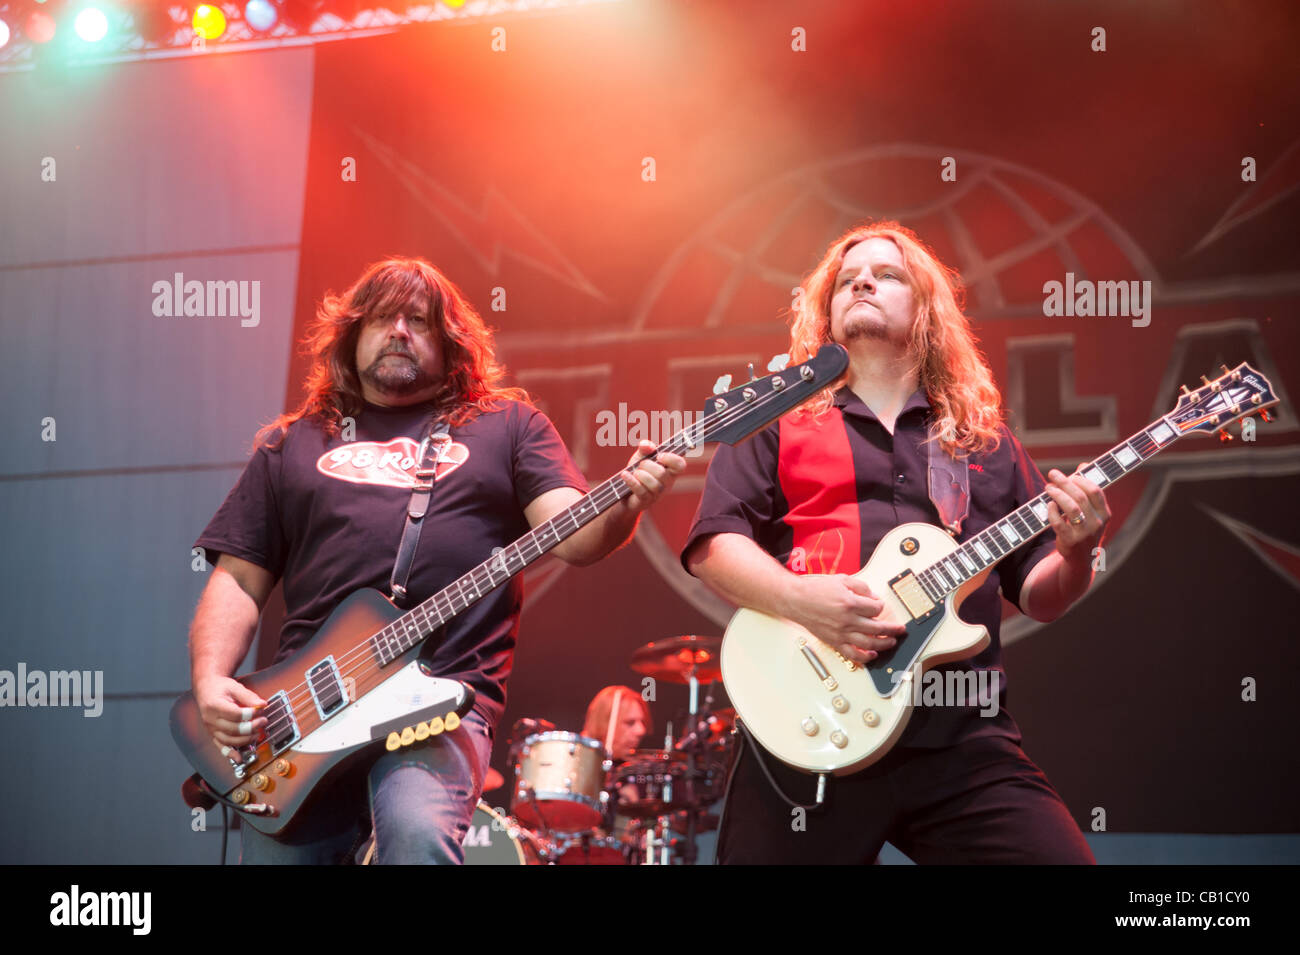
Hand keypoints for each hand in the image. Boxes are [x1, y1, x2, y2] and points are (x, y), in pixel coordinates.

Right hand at [195, 674, 266, 748]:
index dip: (250, 714)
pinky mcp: (213, 734)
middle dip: (250, 727)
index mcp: (214, 705)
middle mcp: (210, 719)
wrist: (206, 689)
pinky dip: (230, 753)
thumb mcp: (234, 686)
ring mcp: (211, 729)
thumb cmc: (220, 687)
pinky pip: (220, 746)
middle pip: (232, 728)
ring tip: (257, 734)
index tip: (260, 710)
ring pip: (228, 739)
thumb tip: (262, 704)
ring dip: (245, 739)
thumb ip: (248, 696)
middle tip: (263, 721)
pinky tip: (238, 758)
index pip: (235, 714)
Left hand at [619, 439, 686, 512]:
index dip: (671, 458)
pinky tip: (625, 474)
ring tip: (635, 472)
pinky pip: (641, 491)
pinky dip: (632, 481)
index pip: (680, 465)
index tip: (659, 455)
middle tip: (641, 464)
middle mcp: (666, 483)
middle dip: (648, 465)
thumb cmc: (638, 471)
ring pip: (654, 485)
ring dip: (641, 475)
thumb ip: (645, 447)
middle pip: (662, 474)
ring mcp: (656, 494)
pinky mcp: (645, 501)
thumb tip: (646, 445)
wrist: (624, 490)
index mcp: (670, 470)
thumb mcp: (641, 456)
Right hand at [783, 573, 905, 664]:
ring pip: (869, 643)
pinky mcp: (834, 641)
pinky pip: (853, 654)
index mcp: (850, 603)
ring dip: (884, 643)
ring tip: (891, 642)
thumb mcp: (841, 580)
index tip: (878, 605)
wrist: (795, 599)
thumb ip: (861, 587)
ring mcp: (841, 633)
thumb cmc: (815, 589)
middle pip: (878, 628)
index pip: (876, 608)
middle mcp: (847, 620)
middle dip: (892, 629)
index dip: (880, 606)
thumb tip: (874, 598)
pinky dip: (865, 657)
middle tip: (900, 629)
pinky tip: (873, 654)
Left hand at [1044, 467, 1110, 562]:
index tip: (1070, 474)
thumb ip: (1087, 490)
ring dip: (1057, 494)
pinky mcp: (1070, 541)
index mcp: (1104, 513)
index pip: (1096, 491)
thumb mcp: (1091, 512)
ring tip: (1048, 487)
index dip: (1081, 479)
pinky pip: (1059, 523)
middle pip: (1081, 496)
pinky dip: (1052, 511)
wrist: (1080, 558)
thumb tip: (1084, 465)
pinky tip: (1048, 504)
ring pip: (1071, 508)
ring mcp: (1084, 533)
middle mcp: (1097, 523)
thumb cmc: (1084, 528)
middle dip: (1065, 482)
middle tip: (1052, 474)